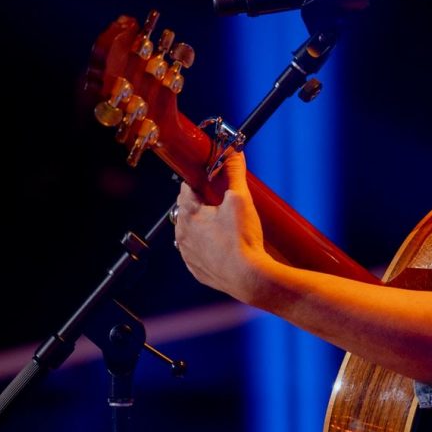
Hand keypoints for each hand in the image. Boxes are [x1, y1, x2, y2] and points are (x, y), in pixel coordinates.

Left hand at [173, 151, 272, 303]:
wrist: (249, 278)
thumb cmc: (242, 239)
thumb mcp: (241, 199)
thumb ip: (235, 174)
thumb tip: (235, 153)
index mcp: (188, 214)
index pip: (187, 187)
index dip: (200, 180)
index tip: (211, 178)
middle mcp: (182, 234)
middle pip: (187, 210)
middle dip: (202, 203)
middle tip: (222, 200)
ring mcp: (188, 255)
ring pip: (190, 232)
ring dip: (202, 226)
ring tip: (225, 224)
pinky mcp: (197, 270)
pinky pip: (198, 253)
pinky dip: (207, 246)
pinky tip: (224, 245)